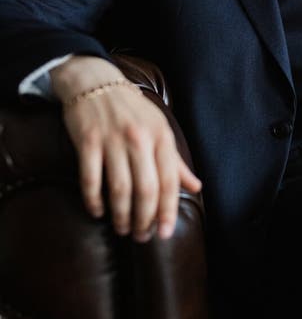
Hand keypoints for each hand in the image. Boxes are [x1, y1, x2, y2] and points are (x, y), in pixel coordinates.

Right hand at [51, 55, 201, 241]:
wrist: (96, 82)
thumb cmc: (132, 110)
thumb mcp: (159, 129)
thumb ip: (176, 161)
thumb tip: (196, 187)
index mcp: (161, 136)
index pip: (169, 181)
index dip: (168, 211)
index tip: (164, 233)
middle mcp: (139, 137)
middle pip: (146, 189)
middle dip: (144, 220)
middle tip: (141, 236)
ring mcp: (112, 139)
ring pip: (120, 188)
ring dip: (121, 215)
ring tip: (122, 229)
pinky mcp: (88, 140)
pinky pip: (91, 179)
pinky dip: (94, 200)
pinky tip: (98, 211)